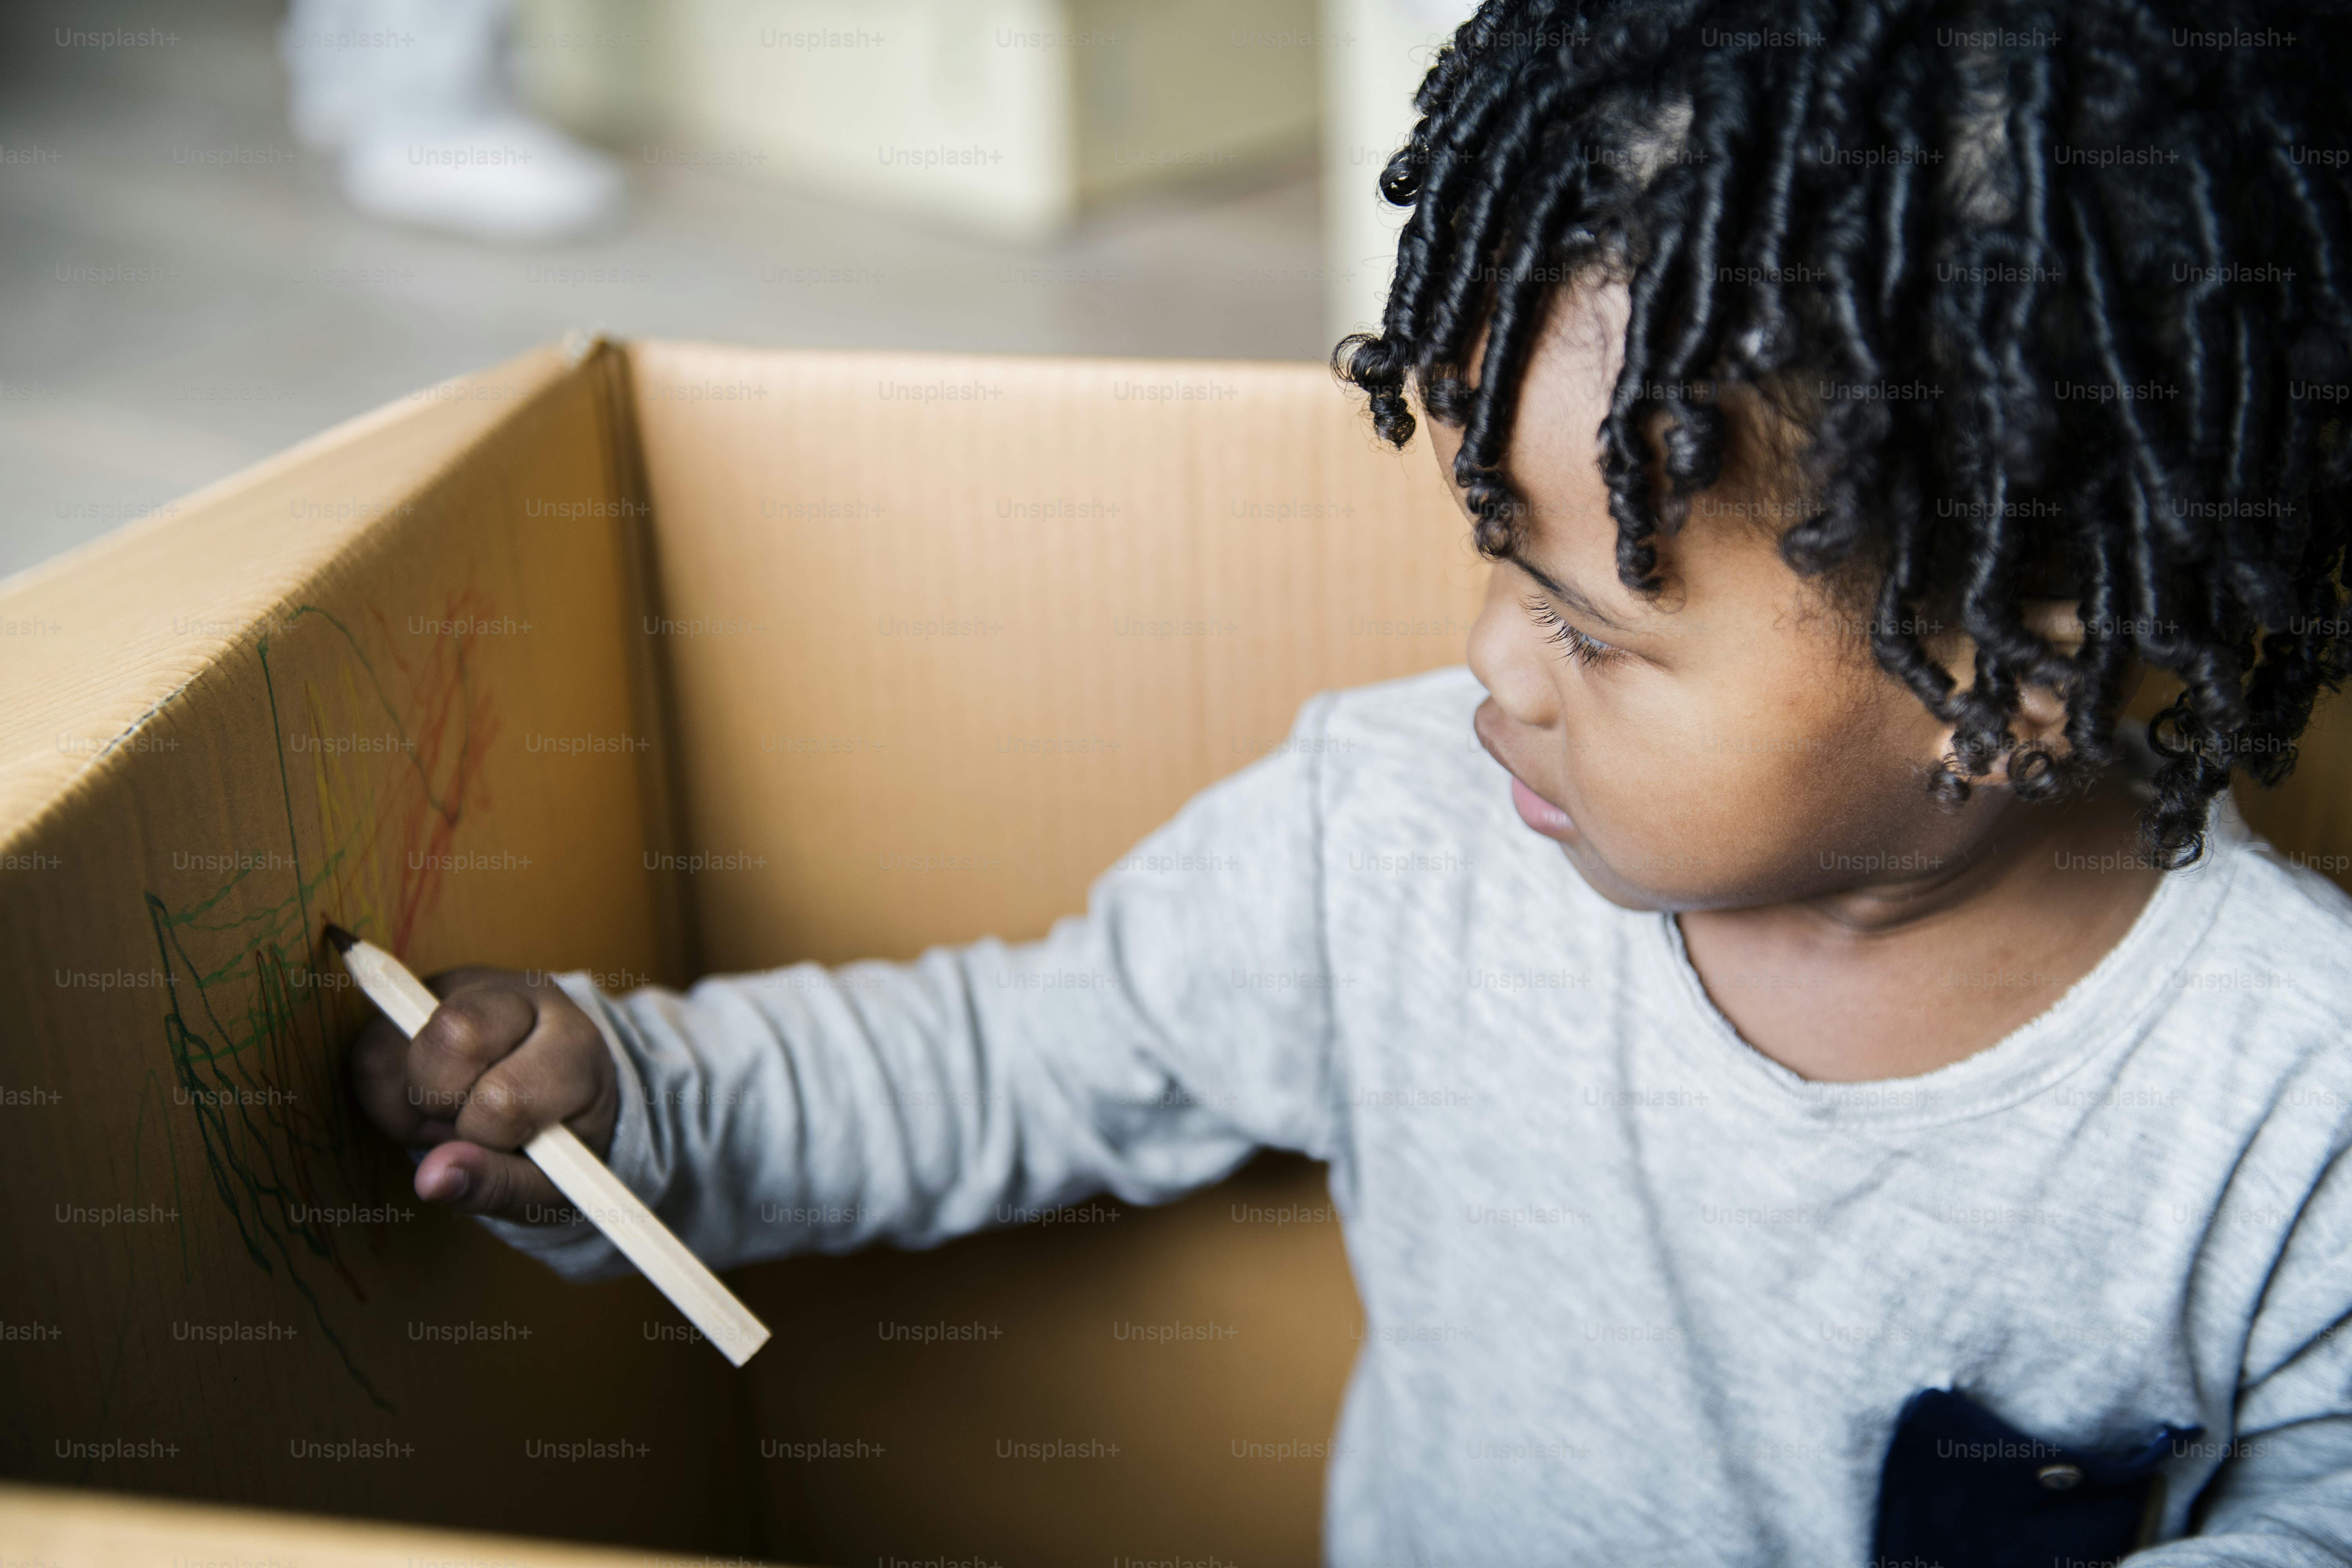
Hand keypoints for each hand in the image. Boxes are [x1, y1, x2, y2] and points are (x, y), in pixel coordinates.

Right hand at [348, 967, 617, 1223]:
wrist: (568, 1088)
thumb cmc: (562, 1139)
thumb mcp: (552, 1180)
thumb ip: (498, 1185)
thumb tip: (431, 1180)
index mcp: (573, 1045)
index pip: (504, 1095)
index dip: (484, 1136)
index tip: (505, 1141)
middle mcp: (527, 998)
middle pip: (453, 1033)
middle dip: (441, 1101)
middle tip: (470, 1121)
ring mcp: (472, 987)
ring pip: (398, 1039)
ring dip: (411, 1099)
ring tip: (453, 1111)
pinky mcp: (424, 995)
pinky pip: (371, 1049)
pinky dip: (388, 1094)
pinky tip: (431, 1099)